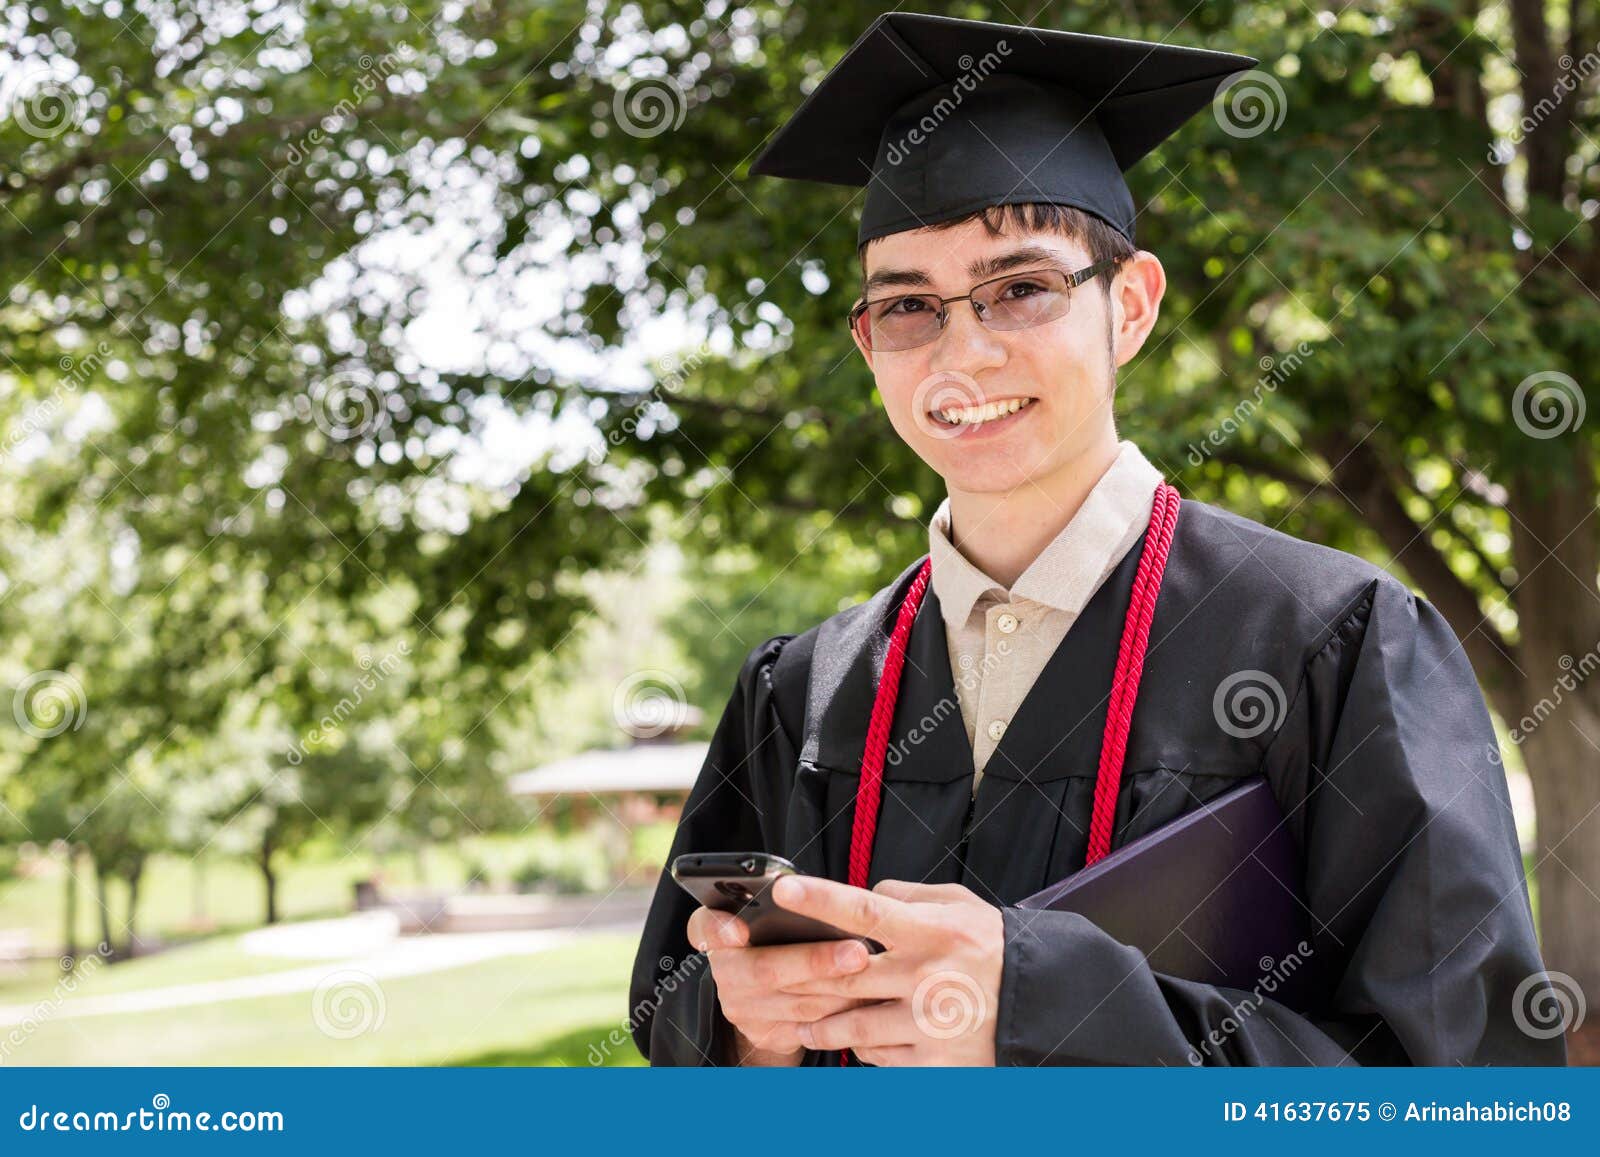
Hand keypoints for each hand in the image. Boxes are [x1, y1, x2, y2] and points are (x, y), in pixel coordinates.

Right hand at [686, 904, 874, 1065]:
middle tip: (857, 953)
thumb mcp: (769, 912)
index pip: (704, 926)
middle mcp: (725, 972)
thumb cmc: (778, 934)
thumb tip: (821, 894)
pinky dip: (842, 1015)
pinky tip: (869, 1001)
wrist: (768, 991)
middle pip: (765, 969)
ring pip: (796, 1003)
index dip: (719, 929)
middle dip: (815, 961)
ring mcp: (742, 1009)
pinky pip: (810, 1029)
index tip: (738, 930)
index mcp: (718, 931)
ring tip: (875, 974)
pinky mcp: (766, 1035)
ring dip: (840, 990)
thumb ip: (782, 904)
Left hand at [774, 876, 1003, 1065]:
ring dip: (820, 1025)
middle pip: (843, 976)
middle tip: (773, 976)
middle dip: (801, 977)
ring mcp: (927, 1024)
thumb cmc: (993, 947)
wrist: (1038, 1004)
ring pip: (851, 1027)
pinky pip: (878, 1057)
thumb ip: (908, 896)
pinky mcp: (933, 1062)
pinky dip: (861, 1047)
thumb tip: (867, 893)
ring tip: (804, 1022)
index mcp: (930, 931)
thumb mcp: (959, 905)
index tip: (783, 888)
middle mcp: (925, 977)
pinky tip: (857, 1040)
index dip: (820, 898)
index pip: (864, 910)